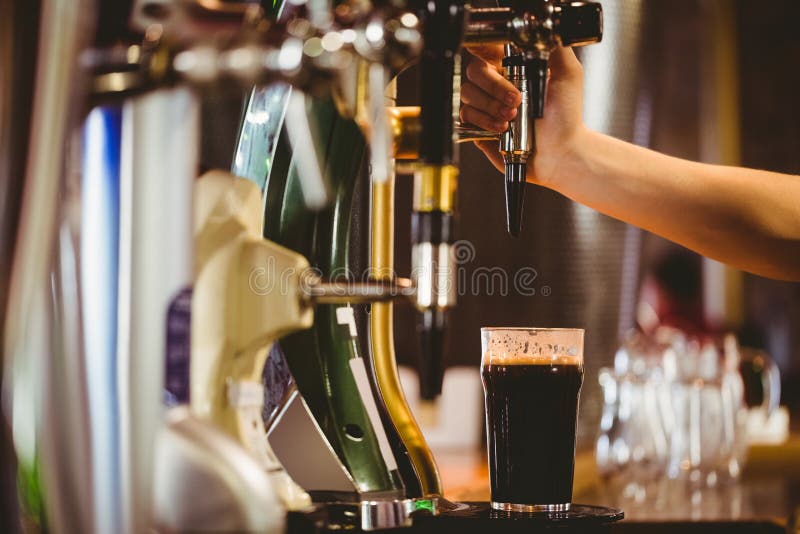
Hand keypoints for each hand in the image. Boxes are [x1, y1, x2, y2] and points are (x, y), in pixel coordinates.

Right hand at [460, 45, 585, 186]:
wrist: (559, 153)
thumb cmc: (565, 118)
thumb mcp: (567, 74)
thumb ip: (554, 47)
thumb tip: (537, 29)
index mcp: (513, 67)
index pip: (487, 47)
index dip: (484, 48)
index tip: (495, 59)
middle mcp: (496, 84)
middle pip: (473, 71)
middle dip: (494, 86)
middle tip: (516, 99)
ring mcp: (485, 106)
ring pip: (467, 93)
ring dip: (490, 106)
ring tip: (511, 117)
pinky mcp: (478, 127)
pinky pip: (466, 116)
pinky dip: (484, 122)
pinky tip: (502, 129)